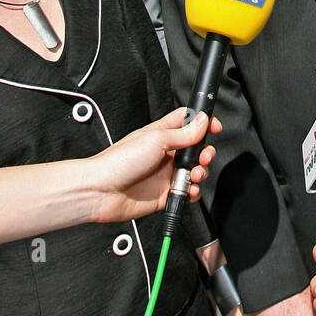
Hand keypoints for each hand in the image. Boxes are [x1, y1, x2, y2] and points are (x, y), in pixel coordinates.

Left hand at [86, 110, 220, 223]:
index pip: (187, 122)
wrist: (101, 191)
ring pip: (194, 171)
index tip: (214, 126)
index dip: (202, 122)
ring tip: (194, 174)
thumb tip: (204, 121)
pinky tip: (189, 189)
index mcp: (161, 134)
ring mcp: (165, 174)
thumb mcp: (156, 139)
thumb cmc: (119, 161)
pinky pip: (186, 193)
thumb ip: (184, 133)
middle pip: (196, 149)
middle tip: (204, 156)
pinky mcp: (165, 194)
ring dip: (200, 173)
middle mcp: (165, 153)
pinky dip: (192, 192)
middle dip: (205, 152)